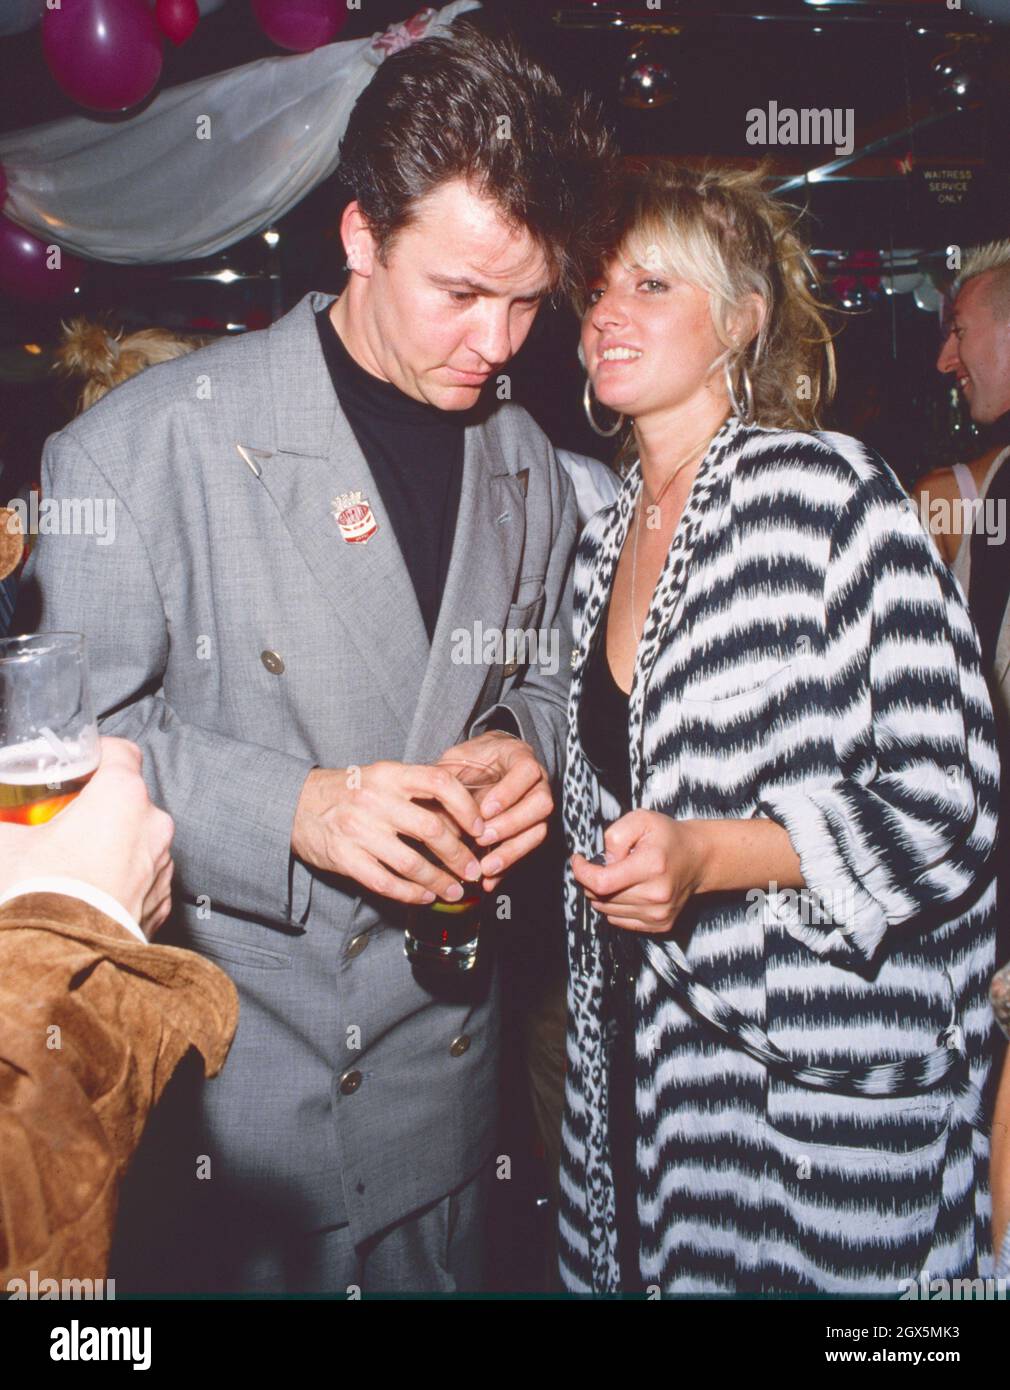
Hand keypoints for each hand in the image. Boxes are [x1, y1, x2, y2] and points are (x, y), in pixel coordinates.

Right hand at [0, 736, 174, 939]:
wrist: (67, 957)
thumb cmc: (41, 891)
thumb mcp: (6, 845)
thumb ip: (3, 822)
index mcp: (121, 795)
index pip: (121, 752)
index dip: (97, 755)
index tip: (77, 767)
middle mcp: (153, 823)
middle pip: (129, 799)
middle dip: (100, 808)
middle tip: (65, 823)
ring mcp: (163, 863)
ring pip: (139, 840)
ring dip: (115, 845)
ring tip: (78, 865)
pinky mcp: (163, 900)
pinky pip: (144, 877)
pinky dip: (124, 880)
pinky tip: (94, 894)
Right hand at [291, 761, 485, 905]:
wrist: (296, 804)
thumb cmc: (349, 791)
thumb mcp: (382, 776)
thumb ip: (417, 790)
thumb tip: (464, 812)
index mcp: (389, 774)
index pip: (440, 783)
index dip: (466, 807)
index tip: (480, 828)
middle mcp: (375, 799)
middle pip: (431, 829)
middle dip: (459, 855)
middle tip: (473, 870)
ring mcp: (358, 830)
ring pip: (411, 862)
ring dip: (438, 881)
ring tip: (454, 891)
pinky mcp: (345, 857)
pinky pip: (385, 882)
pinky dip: (410, 893)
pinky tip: (424, 897)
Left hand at [437, 732, 552, 891]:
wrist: (484, 767)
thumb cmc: (470, 761)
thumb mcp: (458, 760)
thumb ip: (451, 778)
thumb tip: (437, 811)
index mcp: (520, 758)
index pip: (527, 771)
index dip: (509, 792)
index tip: (484, 810)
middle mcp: (537, 783)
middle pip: (541, 804)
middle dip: (512, 824)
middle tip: (483, 838)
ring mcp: (537, 809)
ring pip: (539, 831)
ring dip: (512, 851)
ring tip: (485, 867)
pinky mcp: (530, 831)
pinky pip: (526, 852)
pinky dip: (508, 868)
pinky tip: (489, 882)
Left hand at [570, 810, 702, 933]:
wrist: (698, 858)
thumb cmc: (667, 836)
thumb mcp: (641, 819)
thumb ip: (615, 835)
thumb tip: (602, 861)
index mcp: (652, 866)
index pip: (601, 882)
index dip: (581, 872)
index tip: (578, 860)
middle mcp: (657, 895)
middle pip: (602, 898)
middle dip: (590, 880)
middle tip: (600, 865)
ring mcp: (659, 913)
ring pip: (607, 911)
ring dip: (602, 894)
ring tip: (616, 876)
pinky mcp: (659, 924)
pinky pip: (619, 920)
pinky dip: (614, 906)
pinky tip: (627, 889)